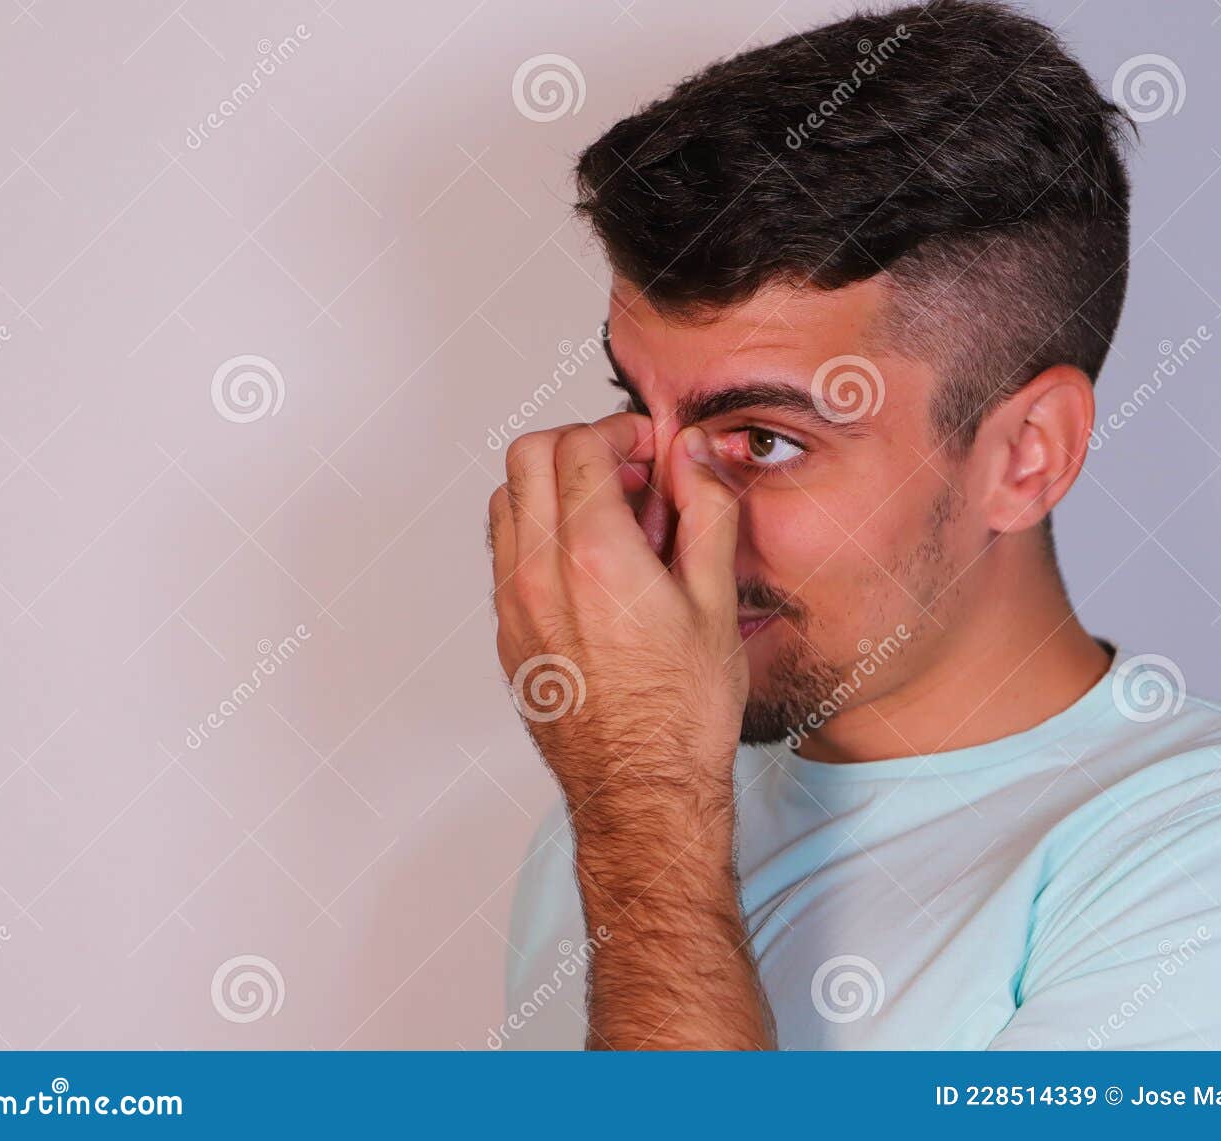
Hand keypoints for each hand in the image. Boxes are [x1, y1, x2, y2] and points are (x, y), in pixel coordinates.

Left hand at [488, 413, 746, 824]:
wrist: (642, 790)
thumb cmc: (684, 712)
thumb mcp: (715, 601)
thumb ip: (705, 510)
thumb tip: (693, 453)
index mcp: (594, 555)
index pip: (580, 444)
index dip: (620, 431)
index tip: (651, 448)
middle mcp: (538, 572)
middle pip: (528, 456)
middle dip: (578, 445)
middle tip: (627, 472)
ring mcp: (513, 604)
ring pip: (505, 501)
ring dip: (551, 488)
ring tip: (608, 519)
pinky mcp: (507, 633)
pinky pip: (505, 554)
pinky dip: (538, 534)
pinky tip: (589, 567)